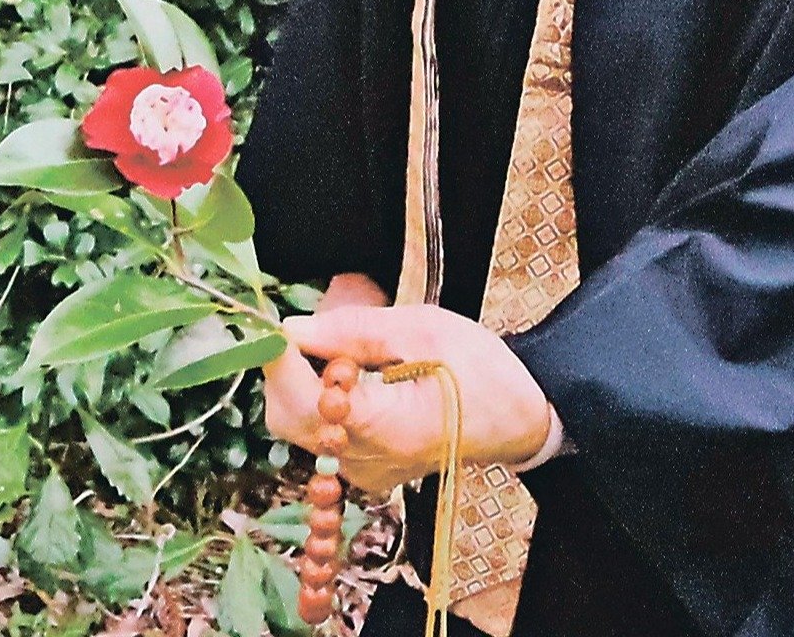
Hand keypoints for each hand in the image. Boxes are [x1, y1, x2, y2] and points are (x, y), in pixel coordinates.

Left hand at [262, 304, 550, 493]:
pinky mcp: (366, 470)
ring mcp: (364, 471)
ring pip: (300, 426)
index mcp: (386, 427)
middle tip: (310, 326)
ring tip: (340, 345)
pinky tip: (352, 371)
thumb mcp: (426, 329)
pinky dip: (322, 398)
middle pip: (290, 417)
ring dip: (302, 381)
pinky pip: (322, 433)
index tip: (274, 322)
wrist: (519, 417)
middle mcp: (367, 460)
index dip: (280, 359)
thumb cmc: (481, 369)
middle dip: (286, 368)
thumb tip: (294, 327)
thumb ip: (356, 330)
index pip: (304, 398)